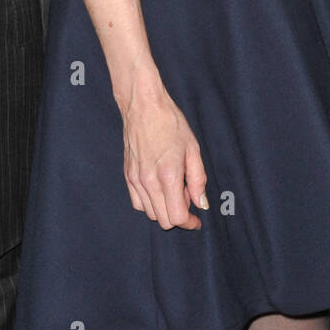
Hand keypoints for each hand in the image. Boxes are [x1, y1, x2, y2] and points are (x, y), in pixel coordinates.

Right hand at [116, 65, 207, 230]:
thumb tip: (201, 204)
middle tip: (188, 195)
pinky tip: (159, 187)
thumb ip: (197, 180)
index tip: (197, 220)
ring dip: (165, 208)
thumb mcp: (193, 149)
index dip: (189, 222)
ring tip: (175, 187)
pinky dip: (150, 203)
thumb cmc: (171, 124)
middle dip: (179, 214)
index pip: (177, 217)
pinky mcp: (127, 176)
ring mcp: (135, 180)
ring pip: (150, 213)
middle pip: (163, 219)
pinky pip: (138, 203)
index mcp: (167, 176)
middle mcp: (148, 183)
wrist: (144, 107)